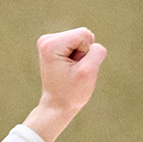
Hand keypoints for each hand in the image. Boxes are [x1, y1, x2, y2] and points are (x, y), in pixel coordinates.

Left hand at [24, 27, 105, 141]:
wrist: (57, 106)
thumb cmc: (72, 92)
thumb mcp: (89, 71)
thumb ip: (96, 50)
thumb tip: (91, 41)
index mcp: (50, 44)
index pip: (85, 34)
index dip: (86, 52)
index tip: (74, 68)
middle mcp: (46, 40)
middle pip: (83, 35)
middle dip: (83, 53)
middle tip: (72, 71)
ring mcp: (50, 42)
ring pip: (83, 40)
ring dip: (82, 56)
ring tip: (71, 70)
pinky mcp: (56, 46)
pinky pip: (80, 44)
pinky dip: (79, 57)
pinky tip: (69, 68)